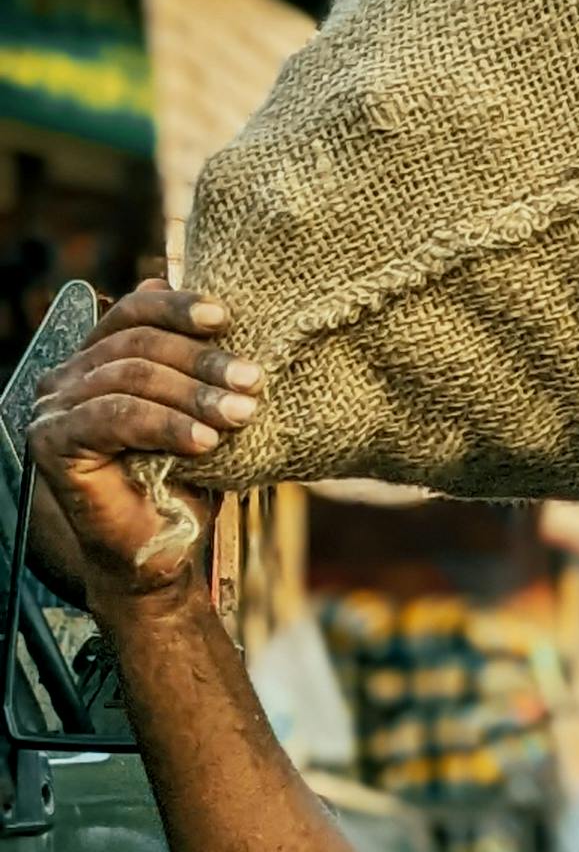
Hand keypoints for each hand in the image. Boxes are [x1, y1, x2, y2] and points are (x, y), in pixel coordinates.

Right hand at [28, 286, 265, 594]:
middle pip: (138, 344)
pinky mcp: (53, 443)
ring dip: (194, 394)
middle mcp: (67, 377)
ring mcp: (54, 408)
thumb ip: (194, 361)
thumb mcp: (198, 409)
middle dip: (202, 361)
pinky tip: (205, 441)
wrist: (160, 550)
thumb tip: (203, 301)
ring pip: (131, 379)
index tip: (227, 318)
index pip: (134, 312)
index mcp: (98, 358)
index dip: (179, 308)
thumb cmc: (183, 477)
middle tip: (253, 381)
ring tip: (241, 413)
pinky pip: (115, 419)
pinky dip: (166, 426)